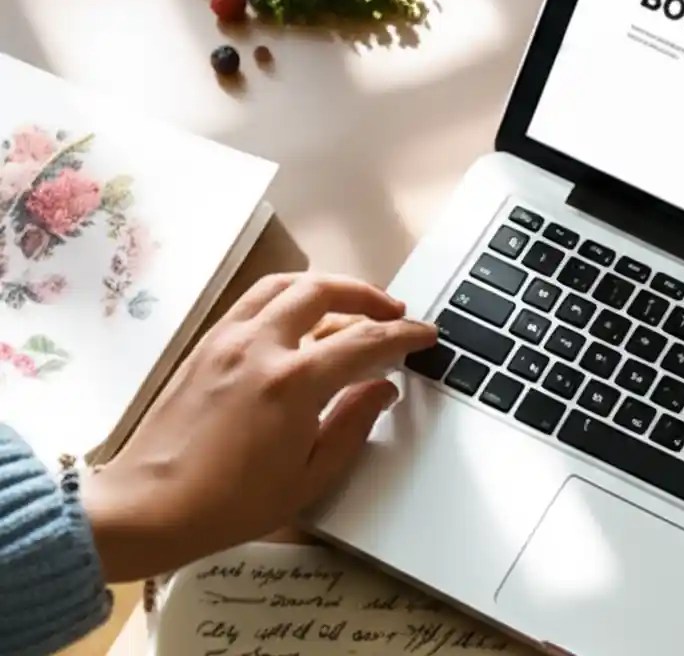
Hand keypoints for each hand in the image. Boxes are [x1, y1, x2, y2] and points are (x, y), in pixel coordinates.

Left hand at [81, 273, 436, 581]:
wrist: (147, 506)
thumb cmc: (231, 504)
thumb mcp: (309, 477)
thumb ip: (353, 424)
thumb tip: (382, 389)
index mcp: (293, 382)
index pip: (365, 341)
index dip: (404, 336)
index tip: (426, 335)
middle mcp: (260, 346)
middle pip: (324, 292)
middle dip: (367, 296)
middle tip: (393, 312)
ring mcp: (227, 339)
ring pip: (284, 285)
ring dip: (325, 286)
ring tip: (349, 304)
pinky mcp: (205, 345)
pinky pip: (254, 300)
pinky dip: (287, 297)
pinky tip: (300, 319)